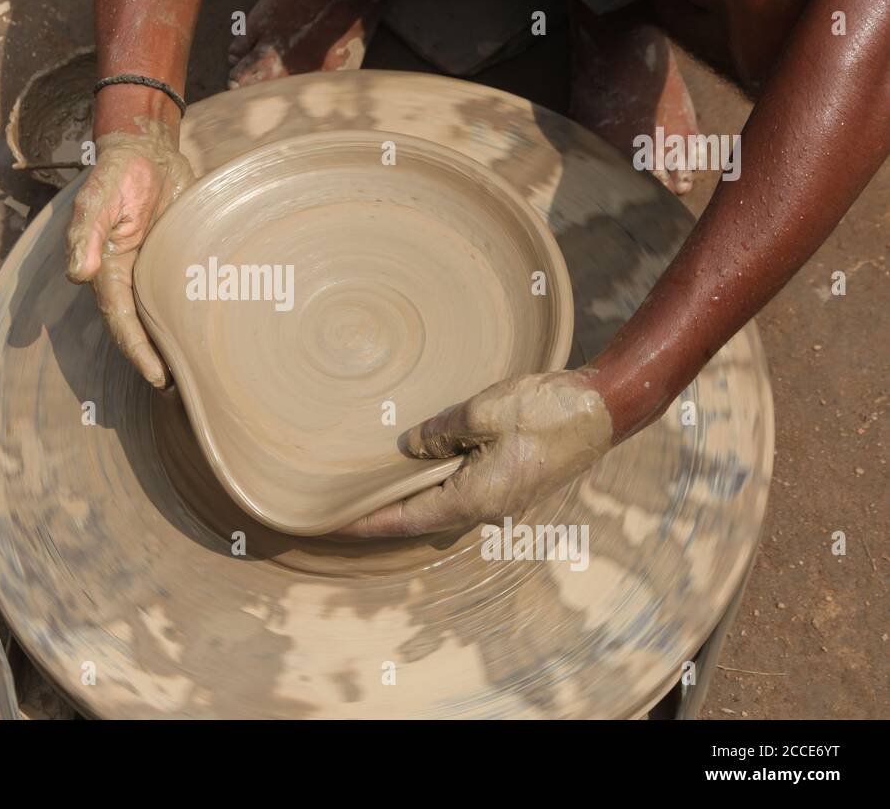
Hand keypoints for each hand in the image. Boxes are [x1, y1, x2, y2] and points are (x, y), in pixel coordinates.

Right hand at [65, 118, 192, 387]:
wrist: (147, 150)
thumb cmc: (117, 173)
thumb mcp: (99, 197)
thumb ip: (86, 233)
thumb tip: (77, 275)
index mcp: (108, 267)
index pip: (121, 319)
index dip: (137, 350)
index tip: (156, 376)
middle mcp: (130, 275)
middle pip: (141, 327)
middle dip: (155, 360)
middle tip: (178, 390)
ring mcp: (154, 269)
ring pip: (162, 315)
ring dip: (174, 344)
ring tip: (196, 374)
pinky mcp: (177, 258)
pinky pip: (184, 292)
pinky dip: (192, 315)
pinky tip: (212, 333)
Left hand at [337, 370, 614, 536]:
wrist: (605, 410)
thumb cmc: (548, 411)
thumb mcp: (483, 412)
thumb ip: (439, 432)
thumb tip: (408, 447)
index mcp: (474, 500)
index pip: (405, 520)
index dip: (364, 523)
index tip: (330, 524)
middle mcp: (485, 509)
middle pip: (419, 519)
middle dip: (380, 514)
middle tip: (340, 504)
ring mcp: (501, 498)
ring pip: (440, 503)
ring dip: (406, 498)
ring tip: (369, 485)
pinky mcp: (511, 481)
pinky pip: (460, 488)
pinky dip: (431, 482)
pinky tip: (415, 463)